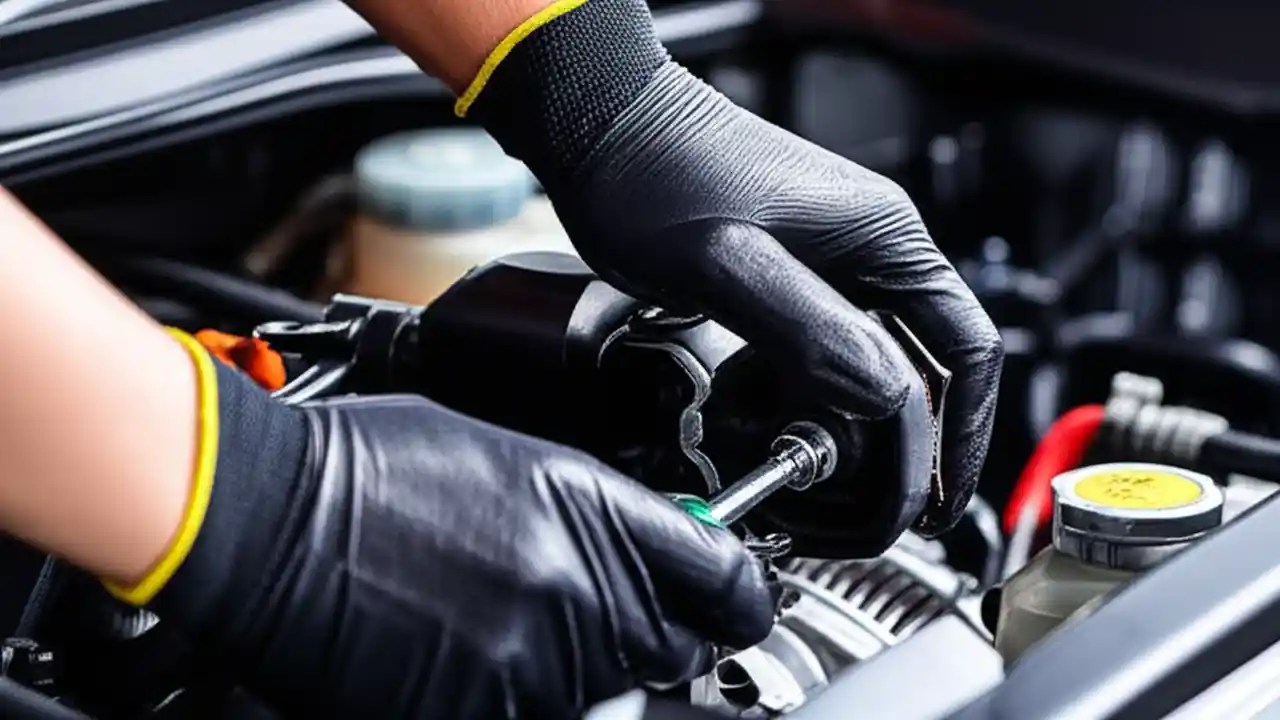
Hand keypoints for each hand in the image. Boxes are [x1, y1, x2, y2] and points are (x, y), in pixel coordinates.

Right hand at [156, 376, 774, 719]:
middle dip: (651, 635)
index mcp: (594, 512)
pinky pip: (535, 716)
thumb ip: (590, 507)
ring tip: (498, 623)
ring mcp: (532, 668)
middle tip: (595, 612)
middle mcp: (580, 594)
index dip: (737, 595)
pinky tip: (463, 652)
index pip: (725, 580)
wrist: (266, 516)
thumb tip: (643, 540)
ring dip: (576, 669)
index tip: (733, 602)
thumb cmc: (366, 466)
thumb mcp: (506, 454)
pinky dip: (515, 695)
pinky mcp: (479, 714)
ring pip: (604, 695)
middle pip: (675, 651)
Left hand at [471, 0, 1002, 552]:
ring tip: (834, 480)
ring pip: (873, 364)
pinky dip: (815, 396)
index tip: (937, 495)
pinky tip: (786, 424)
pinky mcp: (791, 278)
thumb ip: (808, 330)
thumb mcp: (727, 263)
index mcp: (883, 238)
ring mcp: (833, 264)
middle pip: (924, 364)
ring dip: (858, 424)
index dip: (961, 430)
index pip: (963, 346)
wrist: (599, 129)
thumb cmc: (652, 173)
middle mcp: (871, 250)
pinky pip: (826, 351)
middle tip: (882, 505)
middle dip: (909, 441)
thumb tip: (882, 397)